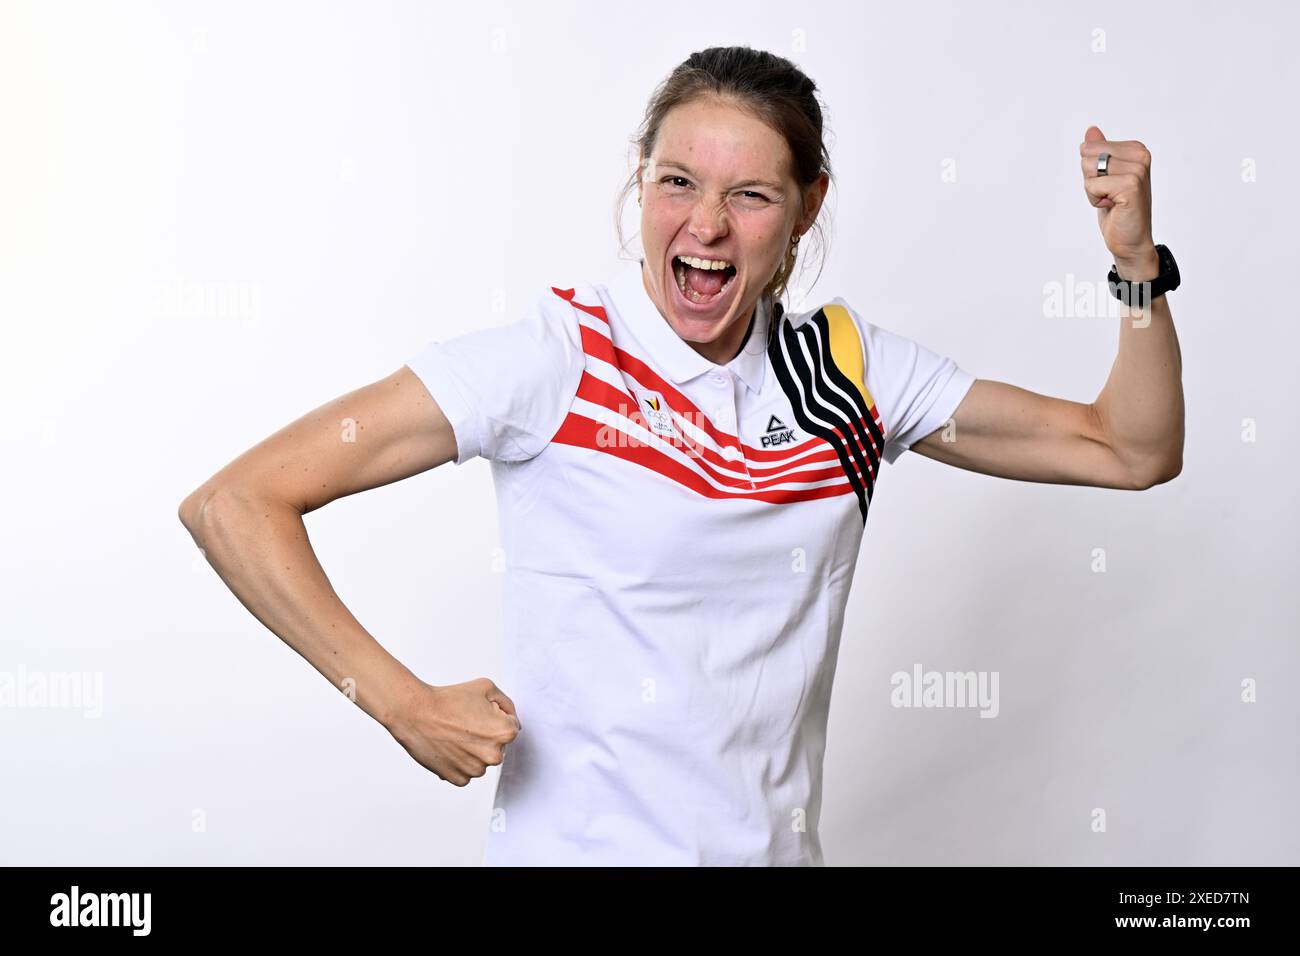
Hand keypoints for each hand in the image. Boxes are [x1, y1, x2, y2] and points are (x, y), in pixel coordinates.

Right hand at [386, 677, 521, 785]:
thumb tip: (514, 721)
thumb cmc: (448, 699)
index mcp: (506, 733)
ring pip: (481, 760)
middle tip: (464, 723)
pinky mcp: (458, 779)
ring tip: (454, 735)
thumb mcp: (486, 687)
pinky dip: (458, 762)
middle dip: (485, 735)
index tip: (476, 712)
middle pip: (497, 746)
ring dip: (472, 750)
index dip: (493, 716)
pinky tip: (448, 747)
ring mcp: (475, 770)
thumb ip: (507, 704)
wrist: (416, 712)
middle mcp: (494, 755)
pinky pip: (465, 772)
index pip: (510, 726)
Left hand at [1079, 125, 1157, 276]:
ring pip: (1088, 169)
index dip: (1091, 170)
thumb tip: (1091, 130)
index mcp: (1135, 149)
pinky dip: (1095, 199)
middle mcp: (1140, 155)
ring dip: (1092, 191)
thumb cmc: (1117, 209)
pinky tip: (1113, 206)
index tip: (1109, 185)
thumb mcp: (1105, 176)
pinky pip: (1091, 185)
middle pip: (1086, 154)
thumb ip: (1100, 151)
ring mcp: (1137, 169)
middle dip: (1090, 179)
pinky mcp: (1130, 185)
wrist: (1131, 240)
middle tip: (1109, 194)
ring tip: (1111, 201)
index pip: (1089, 147)